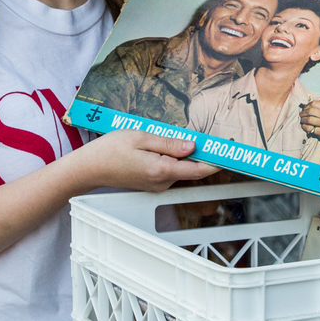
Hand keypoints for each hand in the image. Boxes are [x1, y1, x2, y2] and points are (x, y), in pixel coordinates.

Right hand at [70, 129, 219, 191]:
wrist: (89, 168)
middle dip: (201, 152)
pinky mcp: (152, 184)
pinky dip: (172, 158)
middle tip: (209, 134)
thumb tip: (192, 146)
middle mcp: (162, 183)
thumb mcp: (140, 138)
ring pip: (181, 168)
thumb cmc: (110, 150)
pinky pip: (170, 170)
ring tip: (176, 136)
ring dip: (183, 154)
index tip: (230, 151)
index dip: (217, 160)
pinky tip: (161, 145)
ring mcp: (157, 186)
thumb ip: (168, 143)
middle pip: (192, 168)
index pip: (199, 169)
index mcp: (161, 170)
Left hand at [300, 97, 319, 147]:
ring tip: (302, 120)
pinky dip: (305, 127)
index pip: (315, 103)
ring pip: (309, 119)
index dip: (307, 105)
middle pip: (311, 111)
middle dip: (303, 112)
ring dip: (303, 119)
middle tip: (301, 114)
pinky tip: (304, 126)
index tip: (305, 108)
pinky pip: (310, 128)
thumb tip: (313, 101)